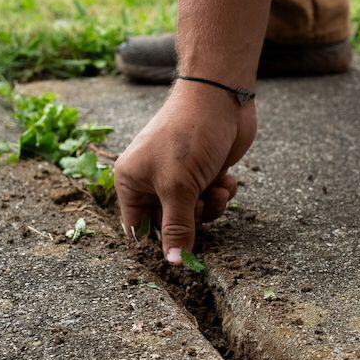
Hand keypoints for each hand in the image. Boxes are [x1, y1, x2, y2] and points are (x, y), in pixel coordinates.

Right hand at [115, 80, 255, 262]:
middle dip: (192, 220)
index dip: (157, 244)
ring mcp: (180, 176)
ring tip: (219, 188)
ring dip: (211, 207)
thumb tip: (172, 263)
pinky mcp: (204, 172)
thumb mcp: (178, 187)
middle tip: (202, 204)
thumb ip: (176, 227)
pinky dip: (222, 192)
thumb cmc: (189, 136)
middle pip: (170, 224)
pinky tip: (228, 179)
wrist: (221, 97)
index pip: (138, 229)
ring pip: (195, 214)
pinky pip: (211, 198)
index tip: (177, 259)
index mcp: (131, 182)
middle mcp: (152, 181)